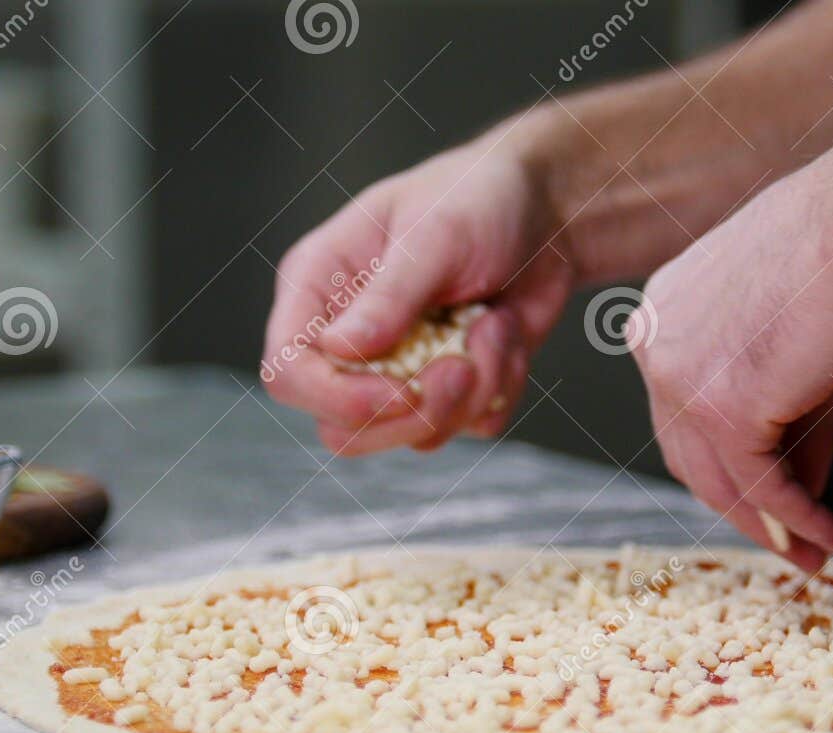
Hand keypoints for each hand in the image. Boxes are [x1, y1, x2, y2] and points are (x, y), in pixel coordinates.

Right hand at [262, 139, 573, 454]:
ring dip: (472, 391)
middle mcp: (349, 338)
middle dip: (416, 412)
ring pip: (413, 436)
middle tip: (464, 365)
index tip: (402, 390)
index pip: (288, 372)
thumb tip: (338, 350)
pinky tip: (506, 331)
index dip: (336, 398)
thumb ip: (387, 296)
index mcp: (318, 288)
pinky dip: (502, 386)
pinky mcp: (449, 387)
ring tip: (495, 325)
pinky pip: (469, 426)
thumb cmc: (477, 196)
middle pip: (345, 430)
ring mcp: (398, 369)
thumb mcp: (435, 235)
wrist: (544, 208)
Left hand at [631, 164, 832, 569]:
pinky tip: (828, 535)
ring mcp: (680, 380)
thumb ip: (784, 418)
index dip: (725, 462)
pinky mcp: (721, 408)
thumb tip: (795, 497)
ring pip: (721, 478)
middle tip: (788, 541)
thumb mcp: (792, 343)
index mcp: (661, 318)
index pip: (682, 412)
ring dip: (769, 525)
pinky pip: (761, 484)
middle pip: (690, 453)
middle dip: (741, 506)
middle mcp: (655, 347)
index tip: (764, 496)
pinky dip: (796, 517)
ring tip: (812, 551)